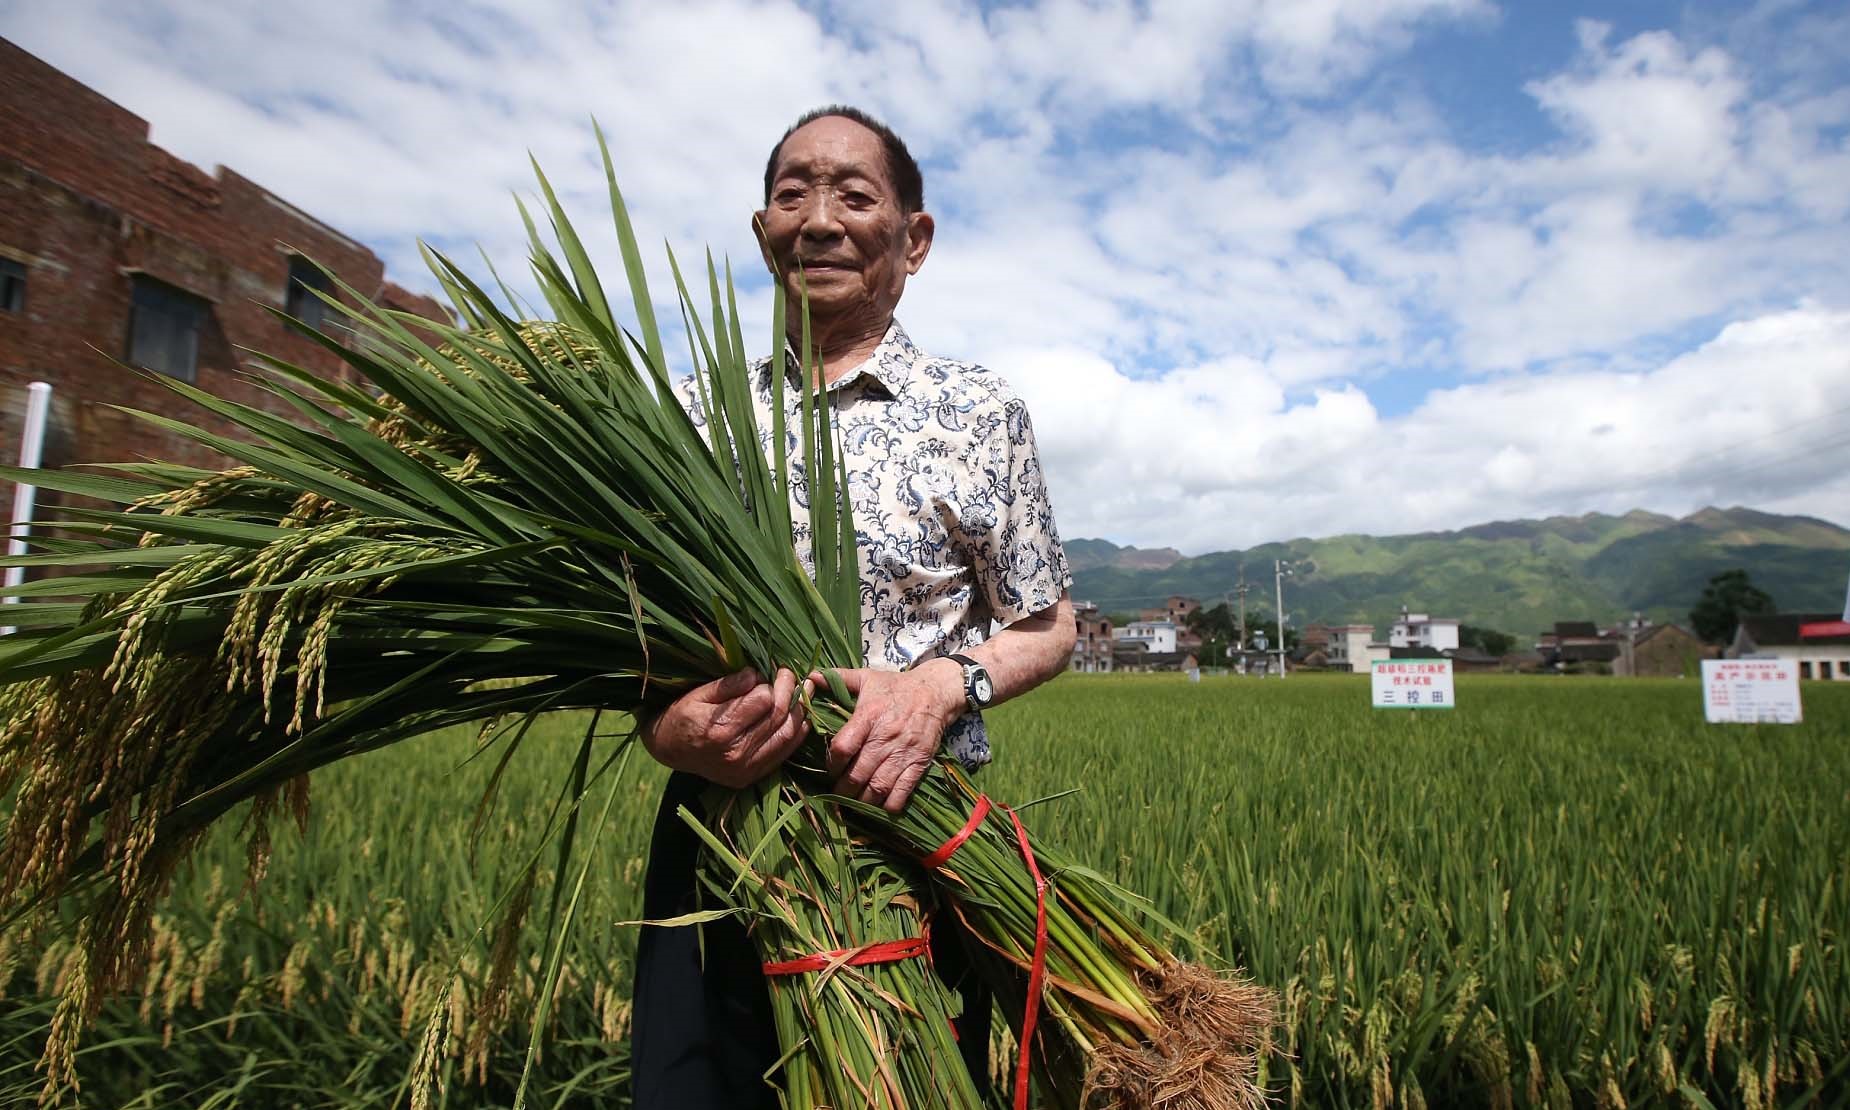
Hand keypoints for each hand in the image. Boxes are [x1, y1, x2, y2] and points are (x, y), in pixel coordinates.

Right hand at [641, 668, 809, 787]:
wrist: (668, 750)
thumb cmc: (681, 716)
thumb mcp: (698, 694)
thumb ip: (728, 685)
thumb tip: (756, 674)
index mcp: (720, 731)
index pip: (763, 700)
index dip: (771, 682)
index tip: (771, 670)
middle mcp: (736, 754)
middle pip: (778, 717)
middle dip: (790, 692)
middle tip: (791, 675)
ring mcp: (745, 770)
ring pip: (787, 735)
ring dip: (800, 711)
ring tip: (805, 691)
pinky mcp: (751, 777)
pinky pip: (783, 753)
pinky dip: (797, 734)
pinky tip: (802, 717)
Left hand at [813, 662, 963, 812]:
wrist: (936, 692)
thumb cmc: (896, 686)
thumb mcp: (867, 677)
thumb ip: (838, 678)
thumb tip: (811, 676)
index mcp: (869, 716)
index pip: (843, 747)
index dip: (832, 764)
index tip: (830, 768)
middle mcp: (885, 737)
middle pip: (857, 774)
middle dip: (843, 789)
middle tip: (837, 792)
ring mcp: (903, 753)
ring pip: (877, 788)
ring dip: (862, 800)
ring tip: (854, 801)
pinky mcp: (919, 764)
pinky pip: (902, 793)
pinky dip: (888, 805)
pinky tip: (879, 804)